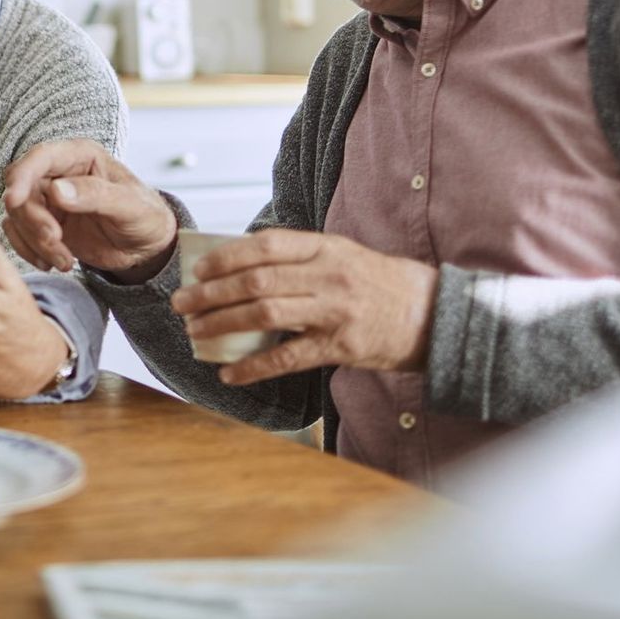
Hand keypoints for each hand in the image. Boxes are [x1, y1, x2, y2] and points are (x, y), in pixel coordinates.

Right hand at [3, 139, 177, 280]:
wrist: (146, 248)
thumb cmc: (145, 217)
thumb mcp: (129, 206)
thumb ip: (95, 195)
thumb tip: (56, 190)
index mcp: (80, 156)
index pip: (40, 158)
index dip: (22, 176)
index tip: (13, 200)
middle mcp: (58, 174)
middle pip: (23, 190)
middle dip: (33, 220)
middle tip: (56, 241)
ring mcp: (48, 200)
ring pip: (18, 216)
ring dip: (35, 242)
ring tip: (64, 260)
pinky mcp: (44, 223)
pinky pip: (19, 234)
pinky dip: (31, 252)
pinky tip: (54, 263)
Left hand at [171, 229, 438, 384]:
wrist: (436, 314)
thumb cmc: (382, 284)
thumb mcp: (345, 255)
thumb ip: (302, 258)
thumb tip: (244, 265)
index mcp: (326, 248)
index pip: (266, 246)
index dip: (226, 257)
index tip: (199, 269)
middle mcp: (329, 276)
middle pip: (257, 281)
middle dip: (212, 293)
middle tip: (183, 303)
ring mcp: (336, 312)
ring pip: (266, 315)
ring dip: (224, 323)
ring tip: (196, 332)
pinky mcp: (342, 347)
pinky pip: (288, 358)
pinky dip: (253, 367)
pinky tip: (229, 373)